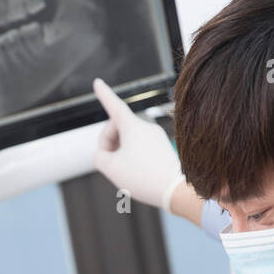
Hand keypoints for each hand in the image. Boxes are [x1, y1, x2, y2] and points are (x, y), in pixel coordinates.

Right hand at [92, 77, 186, 211]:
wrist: (175, 190)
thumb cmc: (143, 178)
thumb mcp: (109, 168)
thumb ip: (100, 156)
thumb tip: (106, 153)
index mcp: (133, 126)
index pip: (114, 106)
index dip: (103, 94)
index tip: (97, 82)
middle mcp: (146, 126)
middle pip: (117, 128)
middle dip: (108, 143)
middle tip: (108, 162)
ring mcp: (156, 136)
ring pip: (128, 140)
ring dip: (120, 152)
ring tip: (125, 171)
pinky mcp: (162, 147)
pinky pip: (140, 147)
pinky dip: (133, 157)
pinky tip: (138, 173)